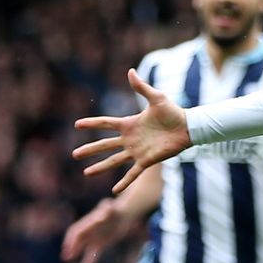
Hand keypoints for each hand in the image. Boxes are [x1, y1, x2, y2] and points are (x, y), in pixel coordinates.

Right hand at [61, 199, 128, 262]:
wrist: (123, 214)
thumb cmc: (115, 209)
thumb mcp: (110, 207)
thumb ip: (105, 208)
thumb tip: (100, 217)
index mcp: (88, 223)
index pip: (75, 231)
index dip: (70, 238)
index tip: (67, 246)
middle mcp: (88, 231)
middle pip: (76, 240)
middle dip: (70, 247)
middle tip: (65, 256)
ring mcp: (94, 237)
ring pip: (82, 246)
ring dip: (75, 252)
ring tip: (67, 259)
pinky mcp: (101, 243)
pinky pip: (93, 252)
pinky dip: (89, 259)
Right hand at [74, 69, 191, 194]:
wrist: (188, 127)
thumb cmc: (173, 112)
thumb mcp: (156, 97)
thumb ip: (141, 87)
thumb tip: (130, 71)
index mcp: (129, 124)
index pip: (106, 124)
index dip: (92, 124)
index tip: (77, 125)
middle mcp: (130, 139)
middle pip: (104, 145)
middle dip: (89, 150)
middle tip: (74, 154)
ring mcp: (137, 151)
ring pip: (114, 160)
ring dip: (100, 167)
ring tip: (85, 173)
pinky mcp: (147, 160)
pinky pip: (133, 173)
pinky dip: (124, 182)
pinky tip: (115, 191)